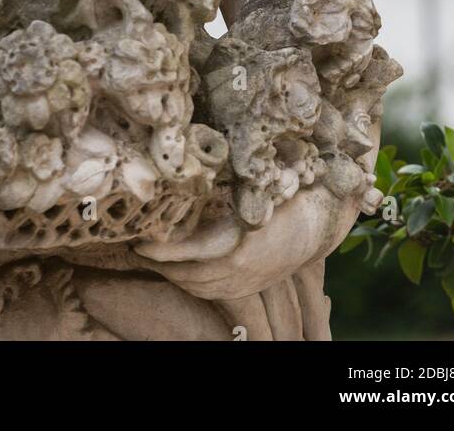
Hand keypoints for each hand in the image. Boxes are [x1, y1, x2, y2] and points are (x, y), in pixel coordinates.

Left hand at [134, 120, 381, 302]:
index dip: (164, 251)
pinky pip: (211, 293)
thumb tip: (185, 160)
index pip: (194, 253)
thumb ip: (225, 185)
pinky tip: (177, 268)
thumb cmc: (283, 194)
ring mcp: (245, 283)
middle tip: (136, 245)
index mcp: (243, 241)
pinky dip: (190, 283)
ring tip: (151, 256)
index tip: (140, 242)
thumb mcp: (256, 186)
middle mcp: (242, 268)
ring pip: (197, 287)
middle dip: (160, 263)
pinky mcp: (248, 289)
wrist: (317, 225)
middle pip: (189, 275)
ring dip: (172, 274)